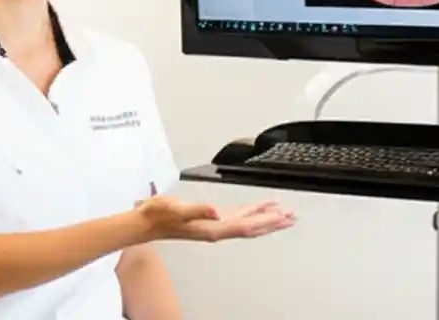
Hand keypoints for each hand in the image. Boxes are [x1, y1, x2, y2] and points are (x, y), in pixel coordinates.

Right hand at [136, 196, 295, 242]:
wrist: (146, 222)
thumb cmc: (159, 215)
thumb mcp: (176, 208)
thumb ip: (196, 210)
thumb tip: (215, 211)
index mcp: (212, 228)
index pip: (245, 226)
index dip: (265, 221)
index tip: (282, 218)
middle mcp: (217, 229)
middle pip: (252, 228)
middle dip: (273, 223)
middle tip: (292, 218)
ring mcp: (215, 226)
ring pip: (248, 224)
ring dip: (266, 220)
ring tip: (284, 215)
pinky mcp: (212, 220)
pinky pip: (238, 218)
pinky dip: (252, 213)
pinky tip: (259, 209)